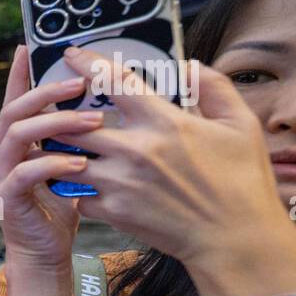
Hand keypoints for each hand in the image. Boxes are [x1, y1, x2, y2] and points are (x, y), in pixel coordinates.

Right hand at [0, 45, 102, 269]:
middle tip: (79, 84)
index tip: (27, 47)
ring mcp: (1, 176)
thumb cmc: (61, 208)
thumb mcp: (69, 164)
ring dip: (55, 123)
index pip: (15, 100)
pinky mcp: (8, 199)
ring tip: (91, 121)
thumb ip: (74, 139)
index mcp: (15, 143)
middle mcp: (2, 155)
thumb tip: (102, 106)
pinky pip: (26, 173)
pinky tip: (80, 164)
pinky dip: (53, 164)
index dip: (19, 74)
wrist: (45, 253)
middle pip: (13, 110)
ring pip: (18, 135)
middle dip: (46, 93)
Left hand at [56, 46, 295, 268]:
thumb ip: (214, 88)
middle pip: (74, 123)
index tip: (71, 55)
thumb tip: (190, 65)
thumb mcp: (241, 125)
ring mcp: (120, 183)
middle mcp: (135, 150)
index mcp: (164, 122)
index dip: (87, 64)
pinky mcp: (113, 212)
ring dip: (61, 152)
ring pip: (67, 160)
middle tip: (54, 109)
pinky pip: (78, 196)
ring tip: (59, 146)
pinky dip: (78, 189)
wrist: (234, 239)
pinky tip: (83, 184)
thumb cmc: (242, 182)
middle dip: (60, 114)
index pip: (114, 82)